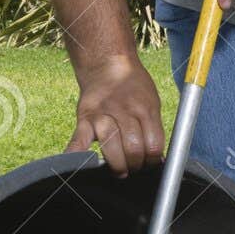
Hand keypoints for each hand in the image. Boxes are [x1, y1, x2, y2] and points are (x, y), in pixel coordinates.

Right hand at [64, 54, 164, 176]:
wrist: (106, 64)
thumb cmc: (133, 86)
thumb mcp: (152, 101)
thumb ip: (154, 127)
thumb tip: (158, 158)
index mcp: (145, 108)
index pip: (153, 145)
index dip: (154, 160)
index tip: (151, 163)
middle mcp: (124, 111)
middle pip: (133, 149)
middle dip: (136, 165)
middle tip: (135, 167)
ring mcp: (103, 114)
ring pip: (111, 147)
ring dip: (117, 165)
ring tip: (120, 170)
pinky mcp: (85, 117)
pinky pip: (79, 139)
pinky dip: (76, 154)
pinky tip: (79, 164)